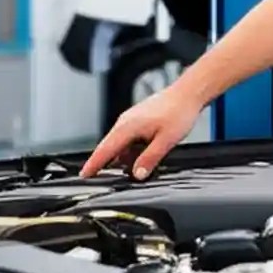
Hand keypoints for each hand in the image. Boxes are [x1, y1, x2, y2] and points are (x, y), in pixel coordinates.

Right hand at [79, 88, 200, 179]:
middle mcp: (125, 121)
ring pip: (118, 143)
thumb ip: (150, 158)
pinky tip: (138, 157)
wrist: (188, 93)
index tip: (84, 175)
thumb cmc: (179, 112)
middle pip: (108, 147)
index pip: (105, 149)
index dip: (94, 164)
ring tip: (126, 171)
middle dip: (103, 163)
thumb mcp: (166, 140)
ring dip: (119, 157)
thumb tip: (137, 174)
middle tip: (98, 179)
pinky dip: (128, 149)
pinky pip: (127, 138)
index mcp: (128, 126)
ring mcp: (131, 119)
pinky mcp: (137, 119)